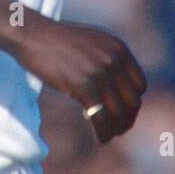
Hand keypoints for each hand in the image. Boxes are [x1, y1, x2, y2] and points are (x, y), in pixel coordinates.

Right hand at [13, 16, 147, 142]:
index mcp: (119, 49)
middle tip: (119, 129)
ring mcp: (99, 73)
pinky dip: (102, 132)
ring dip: (115, 129)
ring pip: (118, 113)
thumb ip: (109, 60)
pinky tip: (99, 138)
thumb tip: (119, 87)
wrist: (34, 35)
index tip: (124, 113)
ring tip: (107, 136)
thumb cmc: (59, 41)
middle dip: (127, 119)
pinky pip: (100, 118)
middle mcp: (114, 60)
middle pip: (132, 102)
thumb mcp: (94, 43)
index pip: (140, 85)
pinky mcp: (82, 87)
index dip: (133, 103)